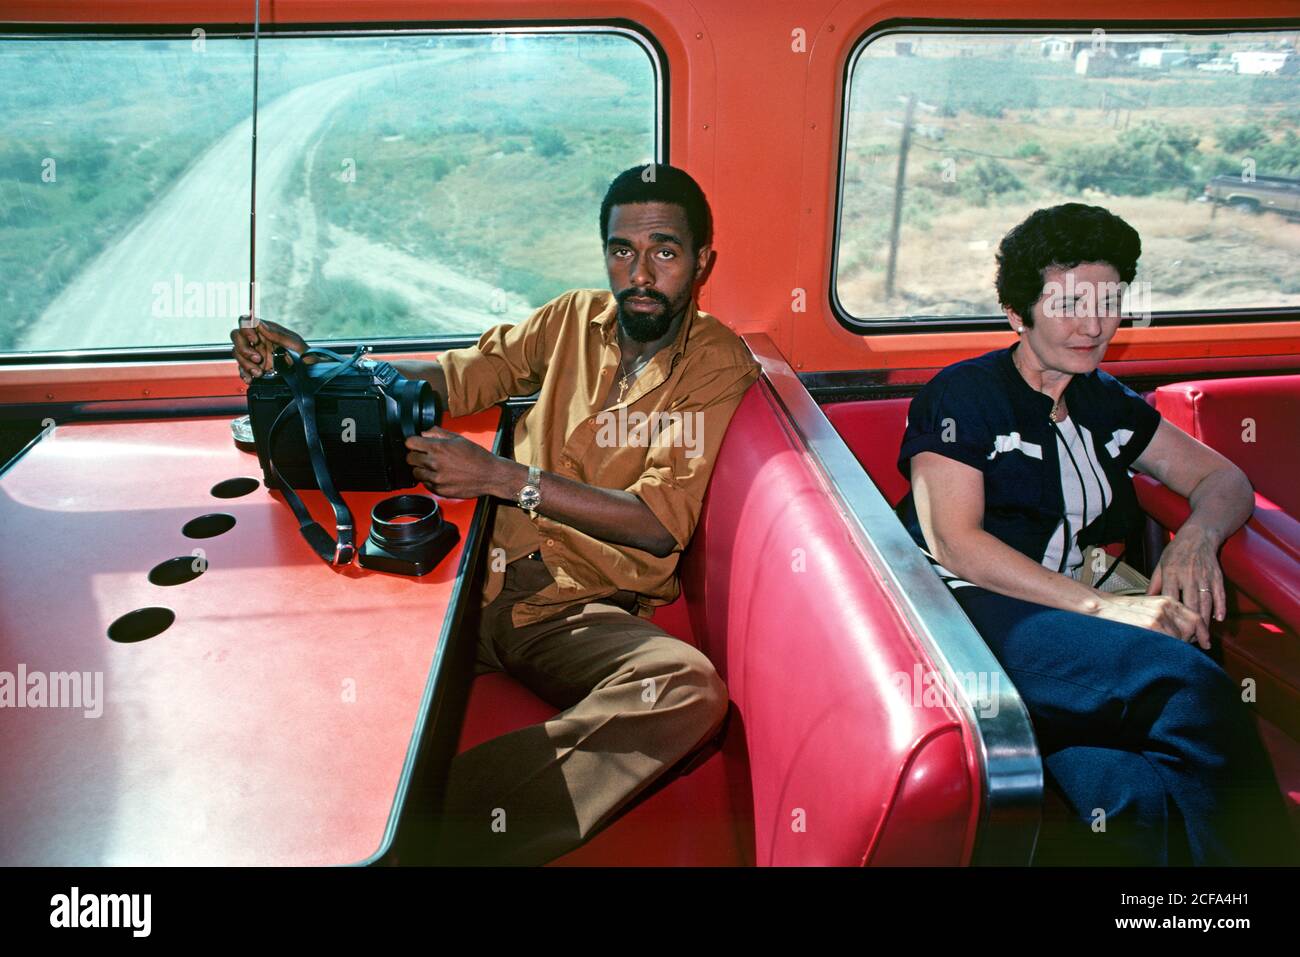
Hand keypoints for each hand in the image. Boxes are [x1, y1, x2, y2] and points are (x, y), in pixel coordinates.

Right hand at [230, 316, 310, 383]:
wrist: (308, 373)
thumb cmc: (304, 354)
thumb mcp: (294, 343)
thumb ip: (276, 334)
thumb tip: (260, 324)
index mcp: (266, 330)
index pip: (245, 322)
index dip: (246, 330)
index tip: (255, 340)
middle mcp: (257, 340)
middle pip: (237, 338)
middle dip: (244, 349)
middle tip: (258, 359)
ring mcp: (254, 353)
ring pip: (238, 354)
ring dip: (245, 364)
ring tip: (259, 372)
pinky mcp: (254, 367)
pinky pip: (241, 369)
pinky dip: (244, 374)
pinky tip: (251, 379)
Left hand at [404, 426, 511, 498]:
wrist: (490, 475)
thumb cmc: (477, 457)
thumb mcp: (459, 439)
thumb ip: (439, 434)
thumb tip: (424, 433)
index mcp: (438, 448)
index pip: (410, 443)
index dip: (413, 443)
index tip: (416, 445)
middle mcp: (435, 463)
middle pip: (409, 458)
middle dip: (416, 456)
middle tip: (424, 456)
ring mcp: (436, 478)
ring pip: (415, 473)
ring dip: (422, 469)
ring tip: (434, 467)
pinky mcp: (439, 490)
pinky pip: (425, 484)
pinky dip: (430, 480)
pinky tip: (441, 475)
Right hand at [1090, 593, 1209, 649]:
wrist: (1100, 607)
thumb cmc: (1122, 610)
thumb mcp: (1149, 607)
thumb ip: (1167, 616)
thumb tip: (1186, 634)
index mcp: (1168, 600)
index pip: (1195, 618)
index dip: (1203, 633)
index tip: (1206, 643)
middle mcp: (1166, 607)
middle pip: (1191, 630)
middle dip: (1187, 641)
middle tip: (1177, 647)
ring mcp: (1158, 617)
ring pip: (1179, 639)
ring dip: (1174, 647)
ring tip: (1160, 648)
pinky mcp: (1150, 626)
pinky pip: (1167, 643)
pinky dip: (1165, 650)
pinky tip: (1154, 649)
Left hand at [1148, 523, 1225, 627]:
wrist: (1198, 536)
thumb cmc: (1175, 552)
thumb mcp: (1160, 565)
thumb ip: (1154, 585)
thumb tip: (1145, 603)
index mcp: (1171, 575)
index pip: (1170, 601)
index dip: (1171, 618)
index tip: (1170, 633)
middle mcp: (1188, 577)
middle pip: (1191, 606)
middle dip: (1191, 626)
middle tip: (1191, 642)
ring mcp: (1204, 577)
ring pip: (1206, 603)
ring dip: (1205, 622)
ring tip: (1203, 637)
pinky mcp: (1217, 576)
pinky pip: (1220, 594)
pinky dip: (1220, 607)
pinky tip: (1218, 619)